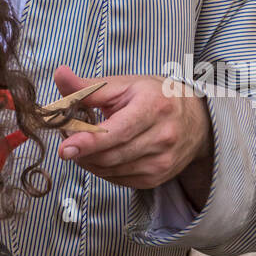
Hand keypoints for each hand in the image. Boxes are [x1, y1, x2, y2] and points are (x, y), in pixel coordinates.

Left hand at [52, 65, 213, 198]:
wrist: (195, 119)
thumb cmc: (154, 97)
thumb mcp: (123, 84)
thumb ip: (88, 86)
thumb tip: (60, 74)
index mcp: (153, 107)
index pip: (117, 131)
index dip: (89, 141)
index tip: (65, 147)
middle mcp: (162, 137)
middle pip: (112, 155)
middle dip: (82, 151)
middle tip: (67, 138)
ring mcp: (162, 161)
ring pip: (112, 170)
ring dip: (89, 161)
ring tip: (84, 143)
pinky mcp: (158, 178)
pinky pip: (119, 180)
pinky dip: (102, 169)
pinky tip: (101, 155)